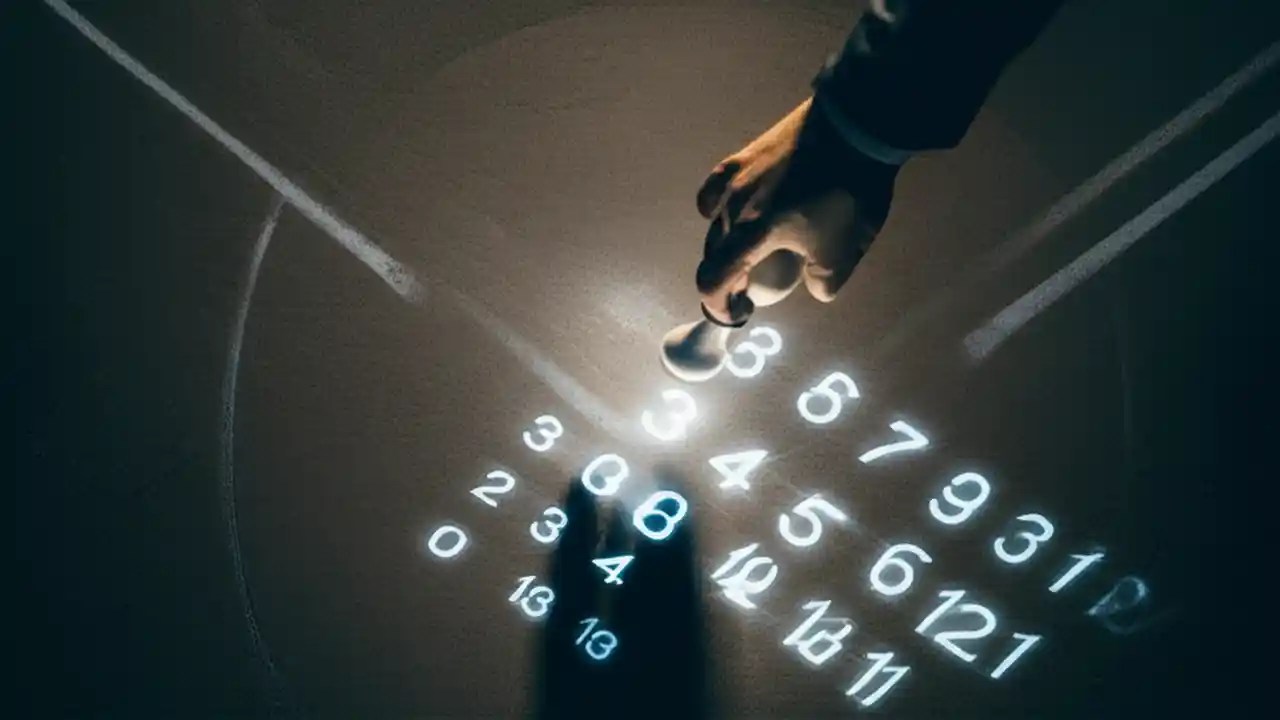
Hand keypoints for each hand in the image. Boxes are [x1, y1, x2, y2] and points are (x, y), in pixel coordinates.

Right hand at [694, 97, 898, 325]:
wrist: (855, 127)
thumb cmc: (849, 193)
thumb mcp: (846, 249)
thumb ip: (825, 281)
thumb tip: (813, 289)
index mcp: (751, 235)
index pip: (712, 281)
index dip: (719, 306)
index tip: (742, 312)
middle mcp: (732, 208)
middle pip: (712, 254)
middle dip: (727, 277)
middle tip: (753, 285)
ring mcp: (734, 179)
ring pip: (715, 223)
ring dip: (726, 244)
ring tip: (749, 246)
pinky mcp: (743, 157)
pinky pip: (717, 189)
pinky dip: (719, 208)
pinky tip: (733, 208)